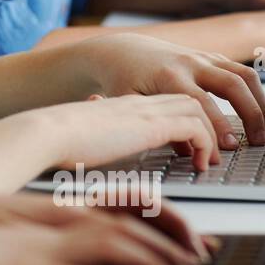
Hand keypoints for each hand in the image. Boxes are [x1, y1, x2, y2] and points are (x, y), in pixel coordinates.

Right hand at [0, 210, 209, 264]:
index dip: (164, 222)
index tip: (192, 240)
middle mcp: (56, 223)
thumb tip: (87, 249)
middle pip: (128, 228)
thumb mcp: (16, 229)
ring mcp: (44, 246)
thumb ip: (51, 232)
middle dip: (172, 246)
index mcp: (54, 211)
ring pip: (115, 250)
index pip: (121, 208)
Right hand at [26, 92, 230, 169]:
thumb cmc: (60, 140)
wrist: (49, 131)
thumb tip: (83, 152)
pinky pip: (195, 127)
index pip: (168, 102)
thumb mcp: (86, 136)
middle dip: (209, 123)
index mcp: (126, 105)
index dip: (187, 121)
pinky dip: (204, 145)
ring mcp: (147, 110)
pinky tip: (198, 165)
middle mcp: (140, 103)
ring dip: (212, 135)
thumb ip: (93, 137)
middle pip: (190, 99)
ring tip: (211, 161)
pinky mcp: (151, 124)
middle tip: (214, 151)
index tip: (192, 148)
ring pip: (198, 109)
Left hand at [60, 33, 264, 145]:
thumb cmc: (123, 81)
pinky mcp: (209, 57)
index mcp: (169, 76)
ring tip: (261, 131)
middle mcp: (190, 63)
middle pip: (233, 85)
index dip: (218, 128)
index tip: (228, 149)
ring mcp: (202, 57)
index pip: (202, 104)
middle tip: (256, 142)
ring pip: (244, 75)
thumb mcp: (132, 106)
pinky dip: (253, 92)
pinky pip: (240, 71)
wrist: (121, 51)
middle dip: (251, 114)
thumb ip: (159, 127)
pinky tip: (254, 113)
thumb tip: (189, 152)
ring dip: (259, 103)